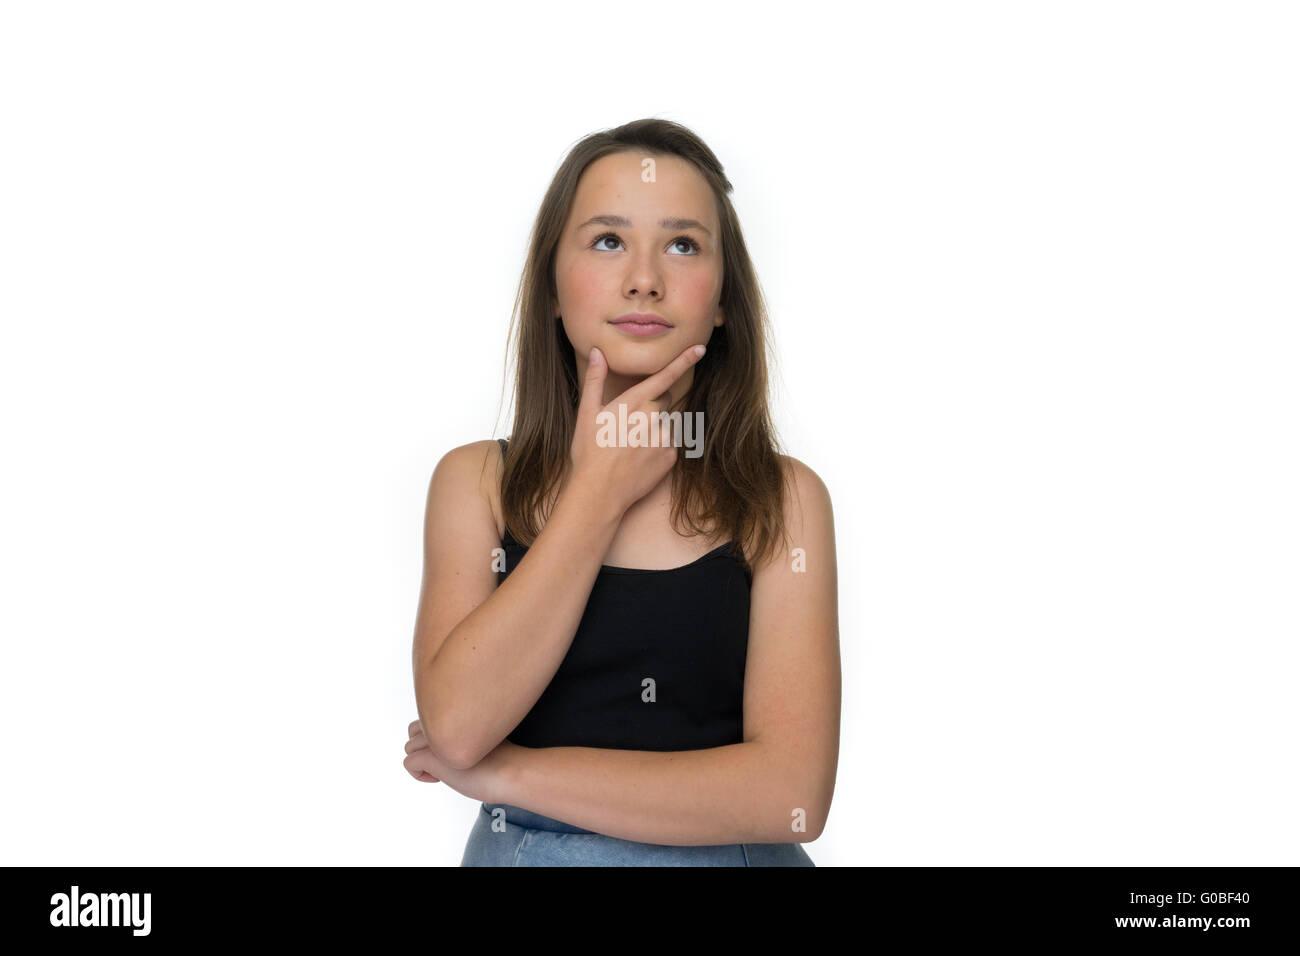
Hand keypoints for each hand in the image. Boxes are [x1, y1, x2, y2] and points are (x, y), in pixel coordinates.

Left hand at [403, 718, 513, 803]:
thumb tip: (441, 744)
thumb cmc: (503, 758)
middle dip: (424, 747)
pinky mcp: (430, 756)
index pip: (429, 719)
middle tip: (446, 761)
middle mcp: (442, 721)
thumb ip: (460, 731)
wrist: (513, 771)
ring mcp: (434, 738)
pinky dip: (419, 775)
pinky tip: (439, 779)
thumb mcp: (478, 737)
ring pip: (409, 747)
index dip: (437, 738)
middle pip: (413, 730)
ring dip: (423, 761)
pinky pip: (409, 764)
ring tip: (445, 771)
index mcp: (455, 712)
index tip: (455, 751)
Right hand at [569, 343, 706, 518]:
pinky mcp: (670, 456)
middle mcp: (653, 416)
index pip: (665, 376)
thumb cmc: (589, 451)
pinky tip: (639, 458)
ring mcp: (664, 437)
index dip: (684, 360)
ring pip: (665, 423)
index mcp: (634, 402)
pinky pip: (669, 444)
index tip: (700, 349)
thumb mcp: (586, 413)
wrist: (600, 491)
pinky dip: (657, 448)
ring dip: (653, 429)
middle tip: (628, 424)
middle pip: (663, 400)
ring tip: (630, 446)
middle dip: (651, 405)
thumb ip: (596, 380)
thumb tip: (598, 352)